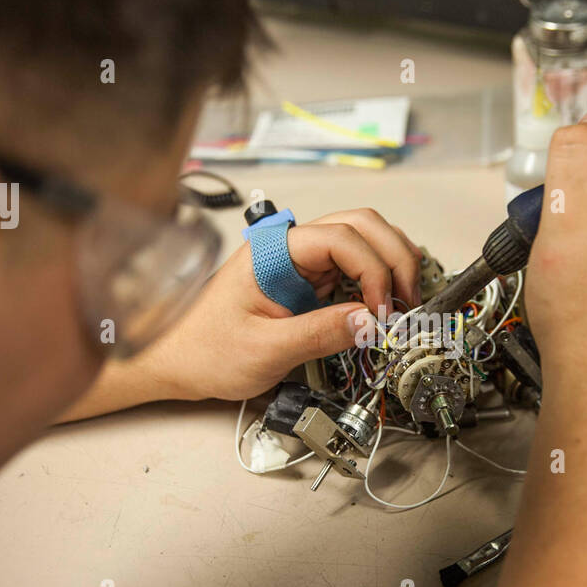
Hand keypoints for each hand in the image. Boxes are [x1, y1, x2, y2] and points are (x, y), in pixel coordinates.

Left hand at [120, 208, 421, 403]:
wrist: (176, 362)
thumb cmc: (205, 351)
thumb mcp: (264, 350)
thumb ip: (319, 333)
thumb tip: (370, 320)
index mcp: (273, 250)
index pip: (341, 236)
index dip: (373, 269)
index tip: (382, 310)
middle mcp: (290, 246)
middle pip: (361, 224)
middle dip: (394, 257)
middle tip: (410, 299)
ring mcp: (302, 261)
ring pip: (364, 239)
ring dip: (392, 264)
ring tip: (405, 301)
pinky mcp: (309, 281)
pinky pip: (355, 267)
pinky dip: (380, 280)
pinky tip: (388, 303)